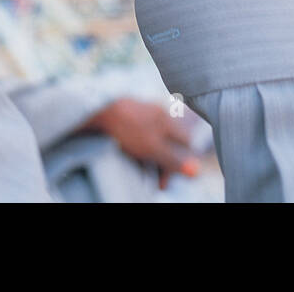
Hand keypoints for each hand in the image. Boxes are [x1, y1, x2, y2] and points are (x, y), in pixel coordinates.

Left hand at [83, 98, 198, 188]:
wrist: (96, 110)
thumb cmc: (127, 129)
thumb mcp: (152, 149)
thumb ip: (174, 160)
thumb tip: (197, 172)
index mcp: (166, 119)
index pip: (186, 141)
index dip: (183, 162)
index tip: (167, 179)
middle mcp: (157, 113)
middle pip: (171, 142)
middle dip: (166, 163)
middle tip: (158, 182)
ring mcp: (142, 111)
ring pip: (156, 139)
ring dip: (153, 157)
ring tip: (144, 171)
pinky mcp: (128, 114)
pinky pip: (142, 134)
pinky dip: (141, 148)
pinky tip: (132, 156)